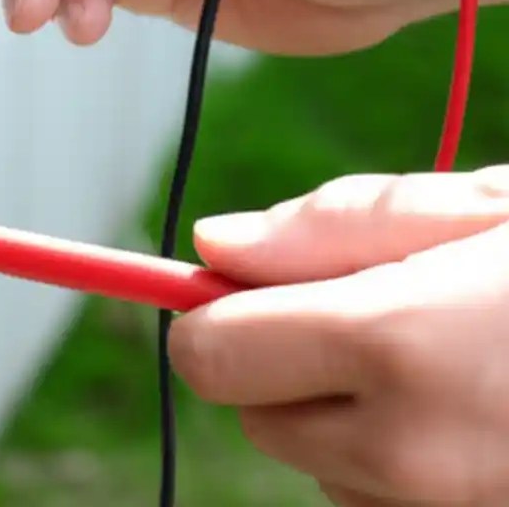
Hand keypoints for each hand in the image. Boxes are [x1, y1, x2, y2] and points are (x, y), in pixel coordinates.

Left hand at [170, 168, 508, 505]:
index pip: (209, 355)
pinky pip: (378, 498)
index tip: (240, 288)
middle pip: (254, 415)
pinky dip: (397, 458)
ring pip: (316, 463)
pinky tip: (469, 414)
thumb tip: (213, 245)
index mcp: (397, 346)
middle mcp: (410, 452)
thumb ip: (335, 224)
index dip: (211, 314)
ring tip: (448, 363)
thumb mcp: (486, 211)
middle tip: (380, 316)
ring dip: (349, 417)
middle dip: (289, 365)